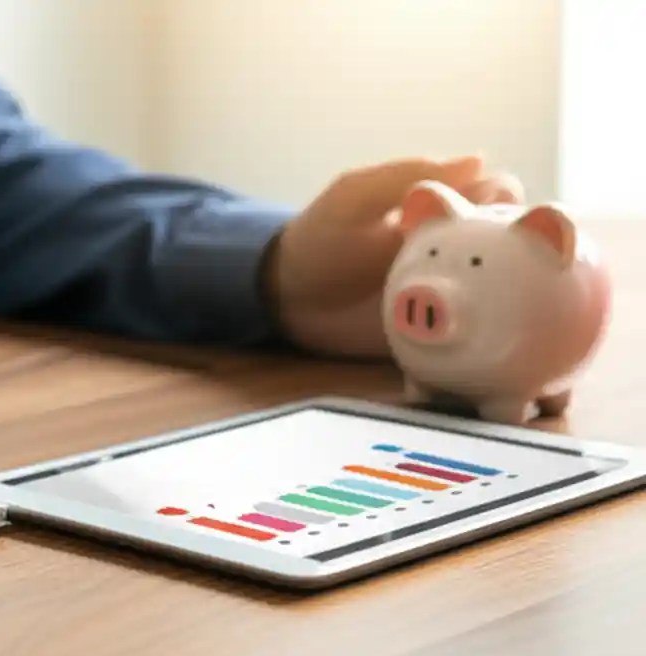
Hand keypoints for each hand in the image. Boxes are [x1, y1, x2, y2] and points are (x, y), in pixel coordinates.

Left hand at [264, 155, 523, 356]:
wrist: (285, 300)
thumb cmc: (318, 239)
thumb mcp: (354, 199)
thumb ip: (407, 177)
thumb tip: (478, 160)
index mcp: (443, 207)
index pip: (497, 192)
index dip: (504, 198)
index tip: (492, 210)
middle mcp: (458, 248)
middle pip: (516, 240)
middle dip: (525, 245)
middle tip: (502, 257)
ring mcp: (455, 292)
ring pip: (512, 286)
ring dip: (527, 290)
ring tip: (520, 297)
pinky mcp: (444, 334)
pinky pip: (484, 333)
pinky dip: (502, 335)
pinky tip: (507, 338)